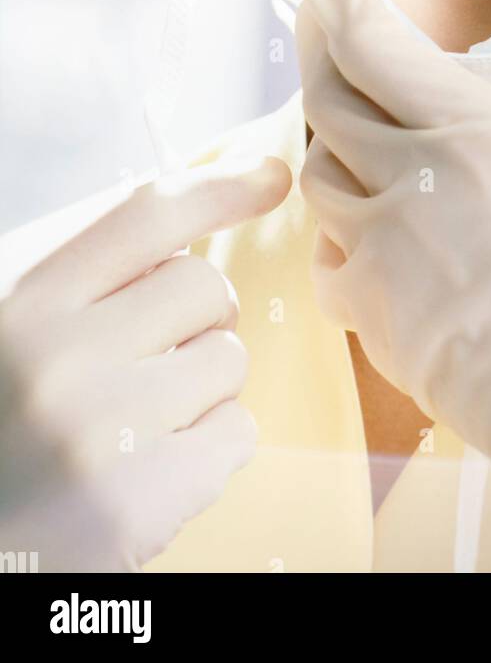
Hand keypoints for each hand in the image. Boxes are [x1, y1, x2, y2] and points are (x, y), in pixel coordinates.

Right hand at [0, 153, 289, 571]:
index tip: (273, 175)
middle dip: (199, 317)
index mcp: (18, 298)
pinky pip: (236, 435)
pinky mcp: (130, 507)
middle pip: (205, 286)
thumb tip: (207, 206)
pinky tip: (150, 467)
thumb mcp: (13, 318)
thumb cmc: (2, 415)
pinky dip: (209, 448)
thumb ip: (86, 269)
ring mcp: (94, 434)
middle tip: (151, 356)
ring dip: (203, 386)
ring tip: (137, 420)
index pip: (146, 216)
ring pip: (229, 361)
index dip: (221, 188)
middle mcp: (53, 357)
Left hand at [295, 0, 490, 572]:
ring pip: (318, 174)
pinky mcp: (372, 318)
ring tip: (360, 129)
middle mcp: (417, 182)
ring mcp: (384, 253)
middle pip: (327, 97)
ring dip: (330, 143)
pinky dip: (338, 232)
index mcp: (485, 134)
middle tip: (321, 25)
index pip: (375, 44)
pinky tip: (375, 232)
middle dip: (316, 51)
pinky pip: (325, 255)